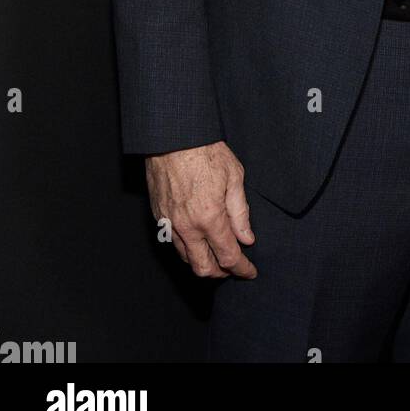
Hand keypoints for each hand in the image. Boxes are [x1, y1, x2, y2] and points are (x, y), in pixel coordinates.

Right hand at [145, 141, 256, 277]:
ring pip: (186, 258)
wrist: (173, 137)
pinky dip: (188, 249)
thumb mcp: (234, 177)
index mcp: (210, 217)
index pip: (228, 256)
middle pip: (203, 268)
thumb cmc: (206, 151)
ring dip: (203, 263)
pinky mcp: (158, 216)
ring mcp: (170, 223)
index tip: (250, 271)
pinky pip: (173, 243)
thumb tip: (247, 238)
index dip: (241, 268)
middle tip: (234, 267)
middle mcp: (188, 226)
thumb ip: (240, 212)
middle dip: (221, 273)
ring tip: (217, 256)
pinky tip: (198, 240)